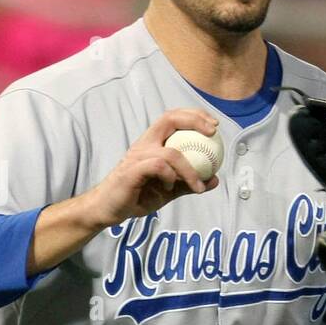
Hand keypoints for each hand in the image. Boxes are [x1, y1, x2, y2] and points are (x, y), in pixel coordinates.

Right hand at [81, 109, 219, 227]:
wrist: (111, 209)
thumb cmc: (138, 195)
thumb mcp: (169, 189)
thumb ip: (189, 183)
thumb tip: (214, 180)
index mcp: (153, 142)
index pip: (173, 118)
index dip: (194, 116)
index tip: (214, 125)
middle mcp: (145, 143)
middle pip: (169, 119)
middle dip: (194, 120)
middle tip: (212, 132)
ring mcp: (137, 155)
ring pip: (171, 152)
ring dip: (190, 170)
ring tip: (198, 186)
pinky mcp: (131, 170)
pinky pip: (158, 167)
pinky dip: (170, 177)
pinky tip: (170, 188)